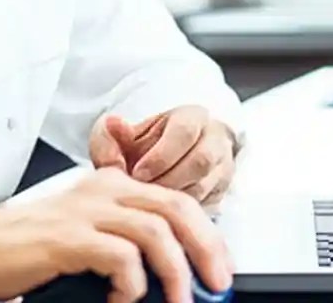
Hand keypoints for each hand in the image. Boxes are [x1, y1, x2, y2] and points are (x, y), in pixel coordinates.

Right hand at [0, 168, 232, 302]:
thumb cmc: (27, 247)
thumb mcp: (84, 234)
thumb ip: (122, 242)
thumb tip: (168, 277)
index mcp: (111, 186)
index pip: (176, 200)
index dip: (206, 235)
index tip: (219, 268)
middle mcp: (103, 191)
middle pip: (176, 209)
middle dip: (206, 249)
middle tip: (216, 285)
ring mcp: (86, 211)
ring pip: (155, 233)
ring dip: (175, 274)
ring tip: (176, 302)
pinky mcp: (69, 238)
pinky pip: (120, 258)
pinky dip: (131, 287)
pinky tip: (121, 301)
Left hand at [89, 106, 237, 203]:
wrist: (158, 164)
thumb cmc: (141, 148)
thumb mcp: (122, 137)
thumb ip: (111, 135)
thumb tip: (112, 123)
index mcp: (193, 117)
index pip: (185, 132)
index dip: (160, 156)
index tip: (137, 173)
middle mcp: (215, 140)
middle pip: (200, 162)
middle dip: (167, 181)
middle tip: (141, 194)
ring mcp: (222, 169)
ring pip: (204, 188)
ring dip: (172, 200)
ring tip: (147, 204)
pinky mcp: (221, 195)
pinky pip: (206, 208)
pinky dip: (180, 215)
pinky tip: (159, 215)